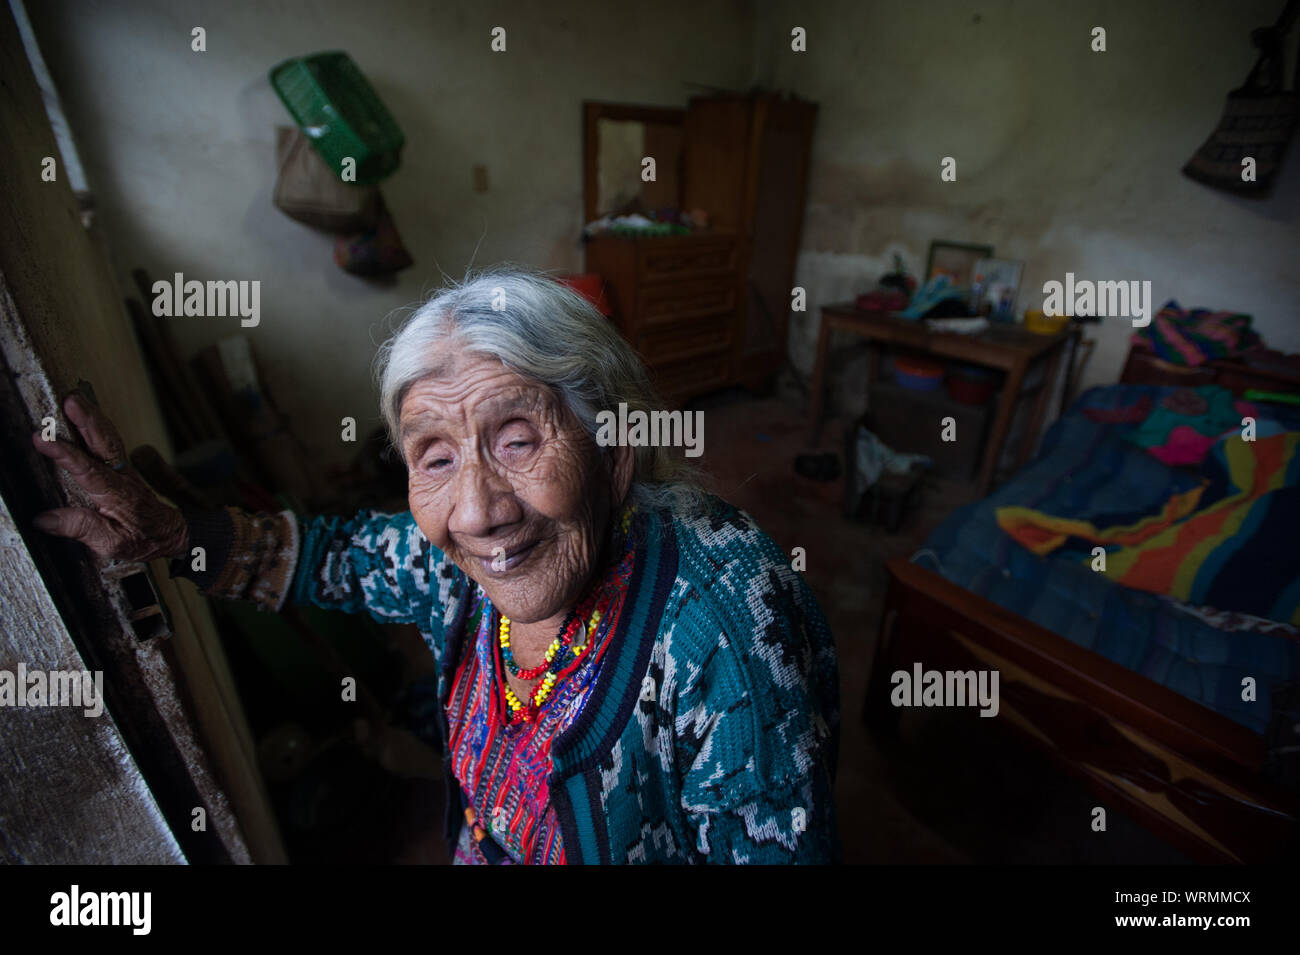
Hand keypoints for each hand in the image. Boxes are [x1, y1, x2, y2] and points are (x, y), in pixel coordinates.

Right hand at [31, 394, 188, 561]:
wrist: (168, 533)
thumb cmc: (141, 539)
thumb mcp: (112, 544)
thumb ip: (81, 529)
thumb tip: (45, 519)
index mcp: (116, 495)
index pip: (88, 470)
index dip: (65, 454)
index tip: (43, 440)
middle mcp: (121, 476)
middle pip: (105, 443)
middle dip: (87, 420)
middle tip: (71, 401)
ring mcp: (124, 469)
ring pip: (109, 437)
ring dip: (93, 417)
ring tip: (75, 398)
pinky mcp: (123, 466)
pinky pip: (111, 441)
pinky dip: (99, 424)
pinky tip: (88, 413)